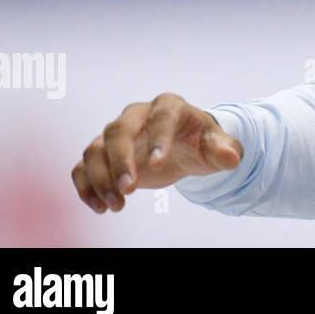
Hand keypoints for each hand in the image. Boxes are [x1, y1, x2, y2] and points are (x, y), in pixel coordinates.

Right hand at [71, 92, 242, 212]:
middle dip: (121, 161)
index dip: (158, 138)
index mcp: (169, 106)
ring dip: (101, 178)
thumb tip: (230, 158)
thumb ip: (224, 149)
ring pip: (95, 148)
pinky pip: (83, 165)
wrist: (184, 147)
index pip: (161, 116)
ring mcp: (116, 133)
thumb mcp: (216, 145)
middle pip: (119, 130)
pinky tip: (100, 207)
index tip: (158, 165)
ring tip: (117, 205)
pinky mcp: (102, 153)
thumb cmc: (201, 142)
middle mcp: (138, 114)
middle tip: (130, 190)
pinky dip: (85, 186)